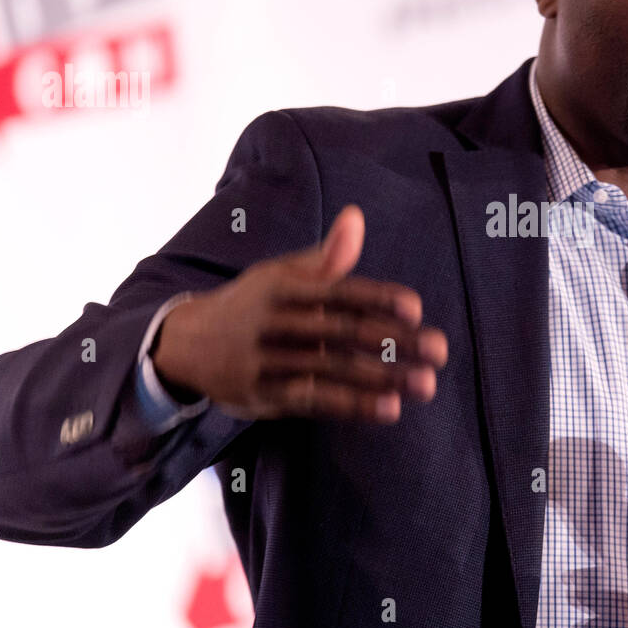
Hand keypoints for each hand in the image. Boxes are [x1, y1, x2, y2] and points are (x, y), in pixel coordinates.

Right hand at [152, 204, 447, 422]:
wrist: (186, 345)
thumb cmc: (253, 305)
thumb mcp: (280, 274)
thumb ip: (326, 257)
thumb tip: (356, 218)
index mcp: (286, 287)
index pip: (339, 291)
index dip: (378, 298)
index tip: (416, 308)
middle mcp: (277, 322)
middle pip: (343, 331)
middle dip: (395, 341)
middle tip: (440, 350)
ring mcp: (269, 360)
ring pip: (333, 369)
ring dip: (384, 378)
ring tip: (426, 384)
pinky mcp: (265, 395)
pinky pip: (313, 400)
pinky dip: (352, 405)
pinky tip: (390, 409)